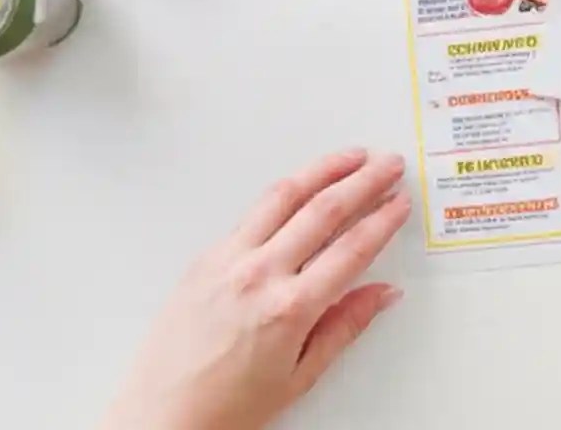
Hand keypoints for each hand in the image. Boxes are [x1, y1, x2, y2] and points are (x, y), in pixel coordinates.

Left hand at [100, 150, 411, 429]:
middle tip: (387, 165)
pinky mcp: (205, 258)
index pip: (351, 248)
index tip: (398, 203)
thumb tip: (381, 294)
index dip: (382, 220)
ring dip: (322, 170)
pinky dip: (283, 192)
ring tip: (349, 157)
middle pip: (322, 209)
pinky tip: (300, 185)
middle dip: (363, 181)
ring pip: (283, 196)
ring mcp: (227, 261)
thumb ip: (345, 326)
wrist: (162, 416)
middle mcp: (257, 276)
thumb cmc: (225, 407)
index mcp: (289, 308)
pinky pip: (251, 213)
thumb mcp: (300, 375)